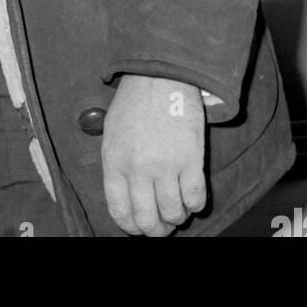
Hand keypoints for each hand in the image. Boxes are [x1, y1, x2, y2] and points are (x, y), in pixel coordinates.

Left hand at [102, 75, 206, 235]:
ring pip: (173, 214)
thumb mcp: (112, 132)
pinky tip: (191, 195)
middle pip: (148, 221)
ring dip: (177, 217)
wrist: (160, 76)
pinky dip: (195, 205)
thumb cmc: (135, 102)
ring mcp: (165, 166)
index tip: (140, 227)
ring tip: (178, 208)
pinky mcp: (191, 160)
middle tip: (162, 224)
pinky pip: (195, 199)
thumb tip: (126, 197)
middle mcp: (138, 169)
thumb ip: (116, 165)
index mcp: (114, 162)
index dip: (132, 226)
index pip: (120, 212)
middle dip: (156, 229)